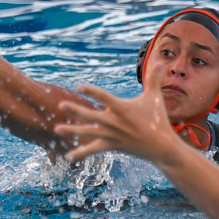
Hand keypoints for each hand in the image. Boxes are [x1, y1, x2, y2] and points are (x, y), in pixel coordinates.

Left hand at [54, 74, 181, 163]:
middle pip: (91, 115)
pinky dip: (81, 152)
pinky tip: (68, 156)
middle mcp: (114, 122)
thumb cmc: (158, 120)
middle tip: (61, 105)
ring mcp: (112, 135)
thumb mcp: (155, 98)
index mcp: (122, 108)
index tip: (79, 86)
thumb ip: (154, 79)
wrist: (161, 147)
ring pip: (88, 132)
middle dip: (76, 110)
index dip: (92, 91)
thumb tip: (161, 62)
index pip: (104, 97)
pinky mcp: (112, 146)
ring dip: (72, 131)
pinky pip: (93, 149)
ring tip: (57, 129)